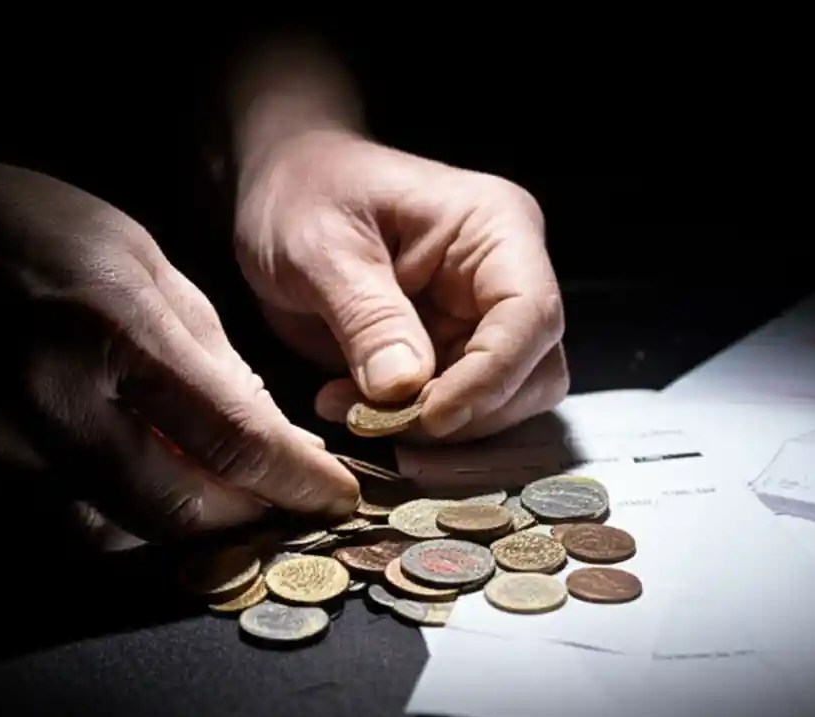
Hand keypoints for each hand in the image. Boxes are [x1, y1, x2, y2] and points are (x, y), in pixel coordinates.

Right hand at [0, 156, 359, 548]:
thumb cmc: (12, 227)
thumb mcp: (127, 253)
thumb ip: (199, 344)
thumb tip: (259, 425)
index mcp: (111, 330)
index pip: (235, 439)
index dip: (297, 481)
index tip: (332, 497)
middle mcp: (49, 406)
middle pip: (180, 512)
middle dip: (245, 518)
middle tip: (276, 505)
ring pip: (114, 535)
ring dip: (169, 520)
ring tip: (196, 484)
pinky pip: (46, 525)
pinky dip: (95, 509)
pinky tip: (106, 470)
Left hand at [234, 130, 568, 441]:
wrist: (284, 190)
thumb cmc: (304, 194)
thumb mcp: (320, 248)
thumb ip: (367, 316)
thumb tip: (404, 388)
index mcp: (496, 228)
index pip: (530, 315)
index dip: (492, 376)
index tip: (431, 415)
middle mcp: (507, 276)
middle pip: (531, 371)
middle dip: (463, 411)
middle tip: (376, 417)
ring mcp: (484, 319)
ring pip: (503, 404)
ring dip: (434, 428)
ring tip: (351, 408)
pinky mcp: (453, 354)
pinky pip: (457, 411)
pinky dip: (409, 426)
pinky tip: (349, 405)